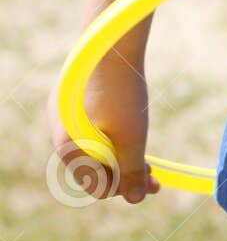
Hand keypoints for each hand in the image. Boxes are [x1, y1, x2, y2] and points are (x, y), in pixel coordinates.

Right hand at [46, 53, 160, 204]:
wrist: (112, 40)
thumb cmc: (121, 91)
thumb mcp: (132, 138)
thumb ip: (132, 172)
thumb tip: (135, 199)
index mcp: (67, 148)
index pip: (96, 186)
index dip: (125, 188)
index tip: (151, 181)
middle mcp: (58, 133)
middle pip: (94, 168)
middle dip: (125, 171)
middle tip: (154, 172)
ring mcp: (62, 115)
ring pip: (93, 147)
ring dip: (120, 154)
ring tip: (146, 154)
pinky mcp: (71, 100)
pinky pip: (90, 127)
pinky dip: (111, 133)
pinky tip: (130, 126)